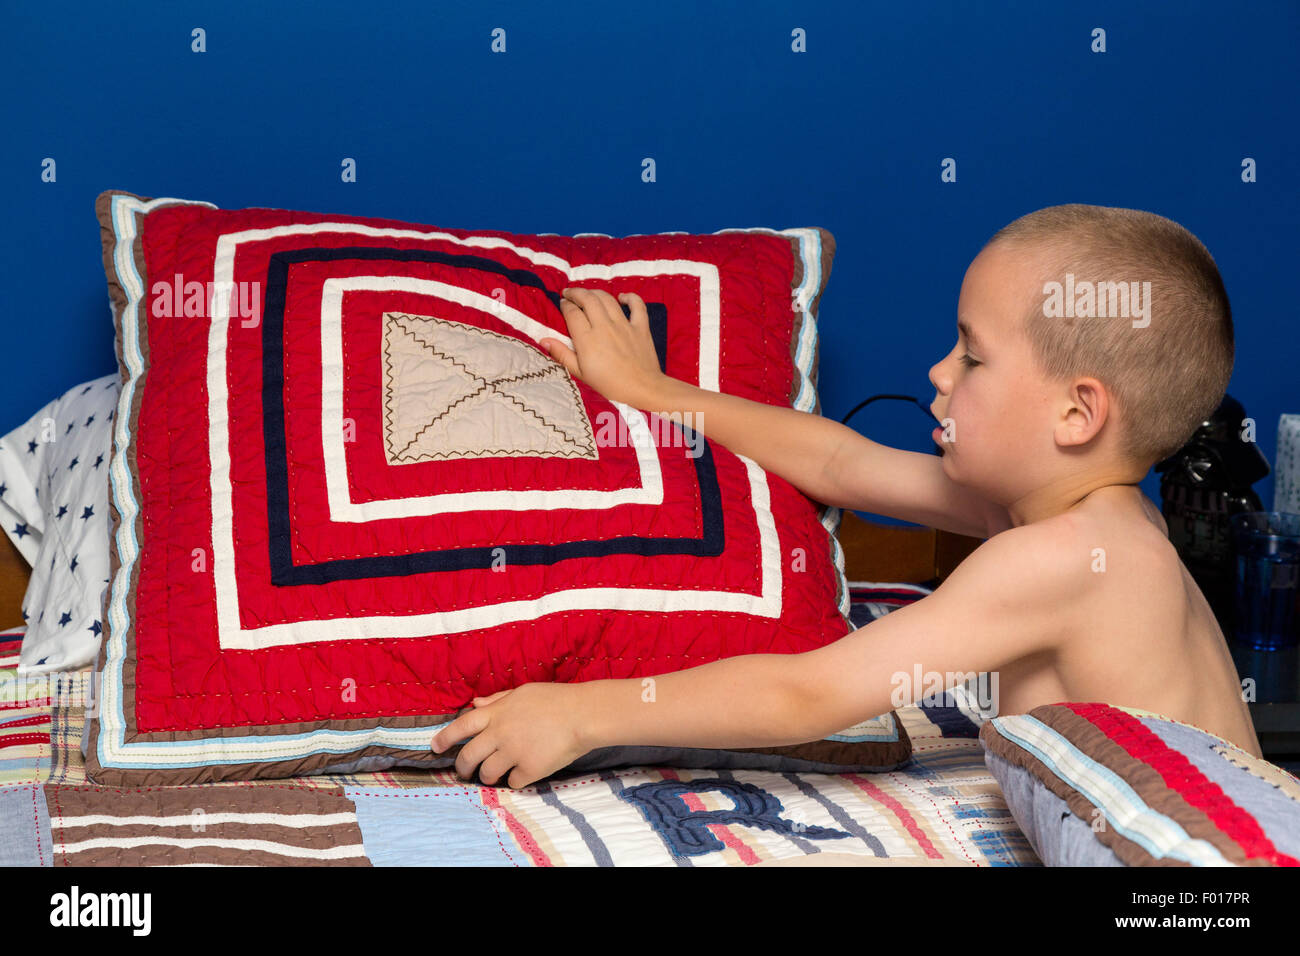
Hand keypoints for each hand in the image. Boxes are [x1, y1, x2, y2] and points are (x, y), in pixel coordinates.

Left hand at [430, 682, 589, 788]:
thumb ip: (497, 700)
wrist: (583, 714)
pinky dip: (516, 780)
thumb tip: (474, 704)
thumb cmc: (555, 699)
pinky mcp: (529, 770)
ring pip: (488, 774)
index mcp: (497, 713)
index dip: (445, 738)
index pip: (461, 726)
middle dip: (462, 768)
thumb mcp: (523, 692)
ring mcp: (513, 753)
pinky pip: (513, 782)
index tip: (435, 747)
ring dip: (488, 776)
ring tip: (494, 775)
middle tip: (463, 773)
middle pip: (469, 756)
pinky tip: (525, 773)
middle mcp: (500, 733)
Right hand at [539, 288, 665, 408]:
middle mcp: (604, 327)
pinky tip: (622, 297)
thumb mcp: (581, 373)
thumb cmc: (610, 384)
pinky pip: (637, 305)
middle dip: (576, 292)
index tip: (562, 304)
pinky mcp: (640, 326)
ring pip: (607, 298)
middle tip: (570, 293)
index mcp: (587, 339)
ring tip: (588, 294)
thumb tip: (543, 340)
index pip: (572, 312)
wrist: (642, 389)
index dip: (565, 305)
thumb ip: (562, 354)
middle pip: (587, 299)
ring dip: (595, 292)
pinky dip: (629, 297)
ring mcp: (624, 324)